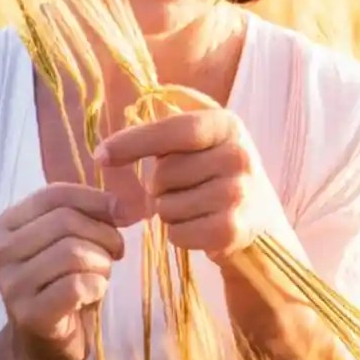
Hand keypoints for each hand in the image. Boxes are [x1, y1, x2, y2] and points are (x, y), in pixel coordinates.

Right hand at [0, 183, 124, 359]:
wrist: (43, 342)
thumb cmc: (60, 284)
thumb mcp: (68, 240)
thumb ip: (86, 215)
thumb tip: (122, 204)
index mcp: (8, 224)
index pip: (54, 194)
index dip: (94, 199)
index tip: (121, 212)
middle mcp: (2, 251)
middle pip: (66, 221)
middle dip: (104, 235)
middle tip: (115, 252)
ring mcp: (12, 284)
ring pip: (73, 252)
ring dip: (102, 264)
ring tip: (101, 275)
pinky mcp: (29, 314)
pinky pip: (76, 286)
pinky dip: (97, 286)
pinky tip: (94, 293)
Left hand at [94, 106, 280, 263]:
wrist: (259, 220)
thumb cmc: (215, 173)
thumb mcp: (199, 140)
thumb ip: (159, 133)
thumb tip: (105, 151)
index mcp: (227, 125)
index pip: (173, 131)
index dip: (133, 142)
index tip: (100, 155)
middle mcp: (239, 156)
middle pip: (163, 174)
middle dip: (158, 185)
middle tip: (182, 187)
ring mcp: (239, 195)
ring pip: (166, 207)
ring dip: (168, 211)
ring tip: (194, 206)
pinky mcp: (232, 231)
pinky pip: (177, 233)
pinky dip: (178, 234)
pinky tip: (199, 225)